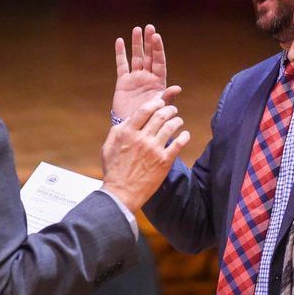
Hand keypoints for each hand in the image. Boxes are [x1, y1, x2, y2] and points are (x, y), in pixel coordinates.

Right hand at [101, 97, 189, 211]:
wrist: (121, 193)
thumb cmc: (113, 171)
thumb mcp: (108, 146)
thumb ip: (118, 131)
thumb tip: (129, 119)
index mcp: (127, 133)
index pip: (144, 110)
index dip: (155, 102)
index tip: (160, 102)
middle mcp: (142, 138)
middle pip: (160, 115)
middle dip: (169, 109)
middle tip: (172, 110)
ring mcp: (154, 149)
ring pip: (171, 127)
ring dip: (177, 120)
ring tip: (178, 121)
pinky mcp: (164, 161)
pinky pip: (179, 143)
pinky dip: (184, 136)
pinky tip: (185, 134)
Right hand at [113, 24, 181, 118]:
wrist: (135, 127)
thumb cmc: (151, 118)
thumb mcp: (160, 107)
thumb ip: (167, 96)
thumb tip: (178, 87)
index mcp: (158, 81)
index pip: (159, 61)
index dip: (157, 49)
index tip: (156, 36)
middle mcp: (147, 77)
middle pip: (148, 55)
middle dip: (149, 42)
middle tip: (149, 27)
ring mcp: (135, 78)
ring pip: (136, 57)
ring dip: (136, 44)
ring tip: (137, 29)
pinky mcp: (123, 82)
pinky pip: (122, 65)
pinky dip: (120, 53)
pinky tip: (120, 41)